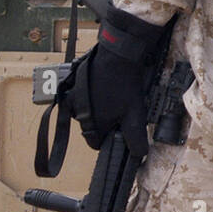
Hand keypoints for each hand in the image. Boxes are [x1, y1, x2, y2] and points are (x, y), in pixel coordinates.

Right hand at [69, 8, 165, 156]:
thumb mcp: (135, 114)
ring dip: (99, 110)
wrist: (117, 56)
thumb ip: (135, 137)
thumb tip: (139, 155)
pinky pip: (82, 99)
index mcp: (90, 125)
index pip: (96, 144)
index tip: (119, 132)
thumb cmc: (125, 86)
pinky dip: (92, 97)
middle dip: (106, 123)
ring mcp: (73, 98)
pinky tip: (107, 88)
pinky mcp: (73, 85)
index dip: (110, 140)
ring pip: (87, 113)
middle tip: (121, 110)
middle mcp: (77, 114)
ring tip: (116, 97)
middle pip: (92, 128)